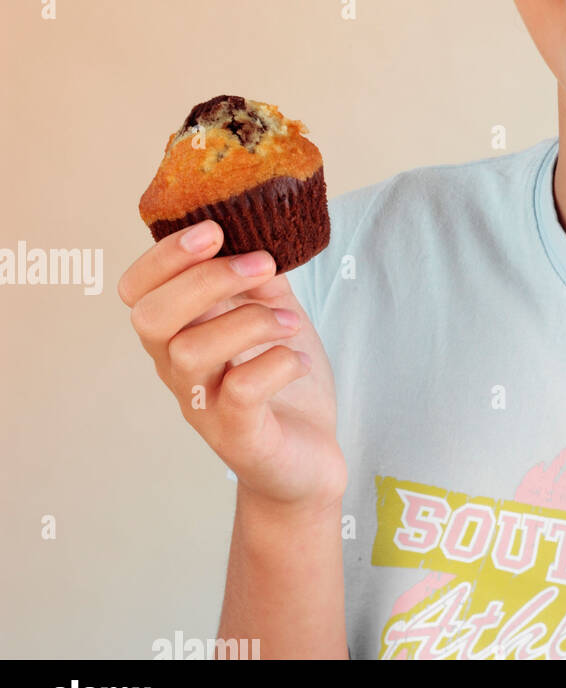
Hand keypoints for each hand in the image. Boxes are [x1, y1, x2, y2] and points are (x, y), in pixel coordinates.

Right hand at [118, 220, 346, 511]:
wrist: (308, 458)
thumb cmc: (281, 377)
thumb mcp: (272, 311)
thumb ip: (258, 276)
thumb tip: (256, 229)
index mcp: (179, 332)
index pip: (136, 290)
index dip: (164, 256)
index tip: (213, 229)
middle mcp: (178, 370)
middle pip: (151, 318)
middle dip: (205, 279)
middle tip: (262, 264)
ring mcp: (203, 406)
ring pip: (191, 352)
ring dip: (250, 321)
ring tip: (290, 321)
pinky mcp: (237, 437)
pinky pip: (239, 392)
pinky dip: (276, 364)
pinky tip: (298, 359)